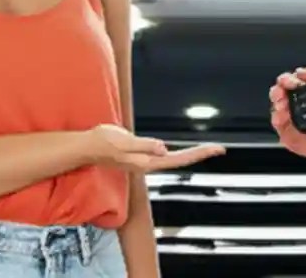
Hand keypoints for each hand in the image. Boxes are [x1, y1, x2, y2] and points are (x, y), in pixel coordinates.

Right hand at [86, 124, 225, 172]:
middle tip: (219, 148)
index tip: (215, 149)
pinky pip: (165, 155)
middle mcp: (148, 163)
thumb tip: (163, 148)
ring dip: (190, 154)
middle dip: (200, 154)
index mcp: (146, 161)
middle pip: (180, 159)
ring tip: (206, 150)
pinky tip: (180, 152)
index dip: (198, 154)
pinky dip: (178, 153)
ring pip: (174, 159)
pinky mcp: (140, 156)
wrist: (87, 147)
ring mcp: (145, 161)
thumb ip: (143, 145)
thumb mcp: (123, 141)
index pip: (178, 158)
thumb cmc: (102, 143)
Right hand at [269, 63, 305, 160]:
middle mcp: (296, 103)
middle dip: (277, 92)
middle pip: (277, 94)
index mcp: (305, 88)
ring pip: (276, 110)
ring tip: (283, 105)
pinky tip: (283, 117)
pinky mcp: (291, 135)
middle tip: (282, 93)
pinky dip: (278, 121)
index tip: (290, 82)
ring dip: (277, 106)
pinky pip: (280, 128)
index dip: (286, 79)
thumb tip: (300, 72)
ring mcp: (293, 119)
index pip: (287, 81)